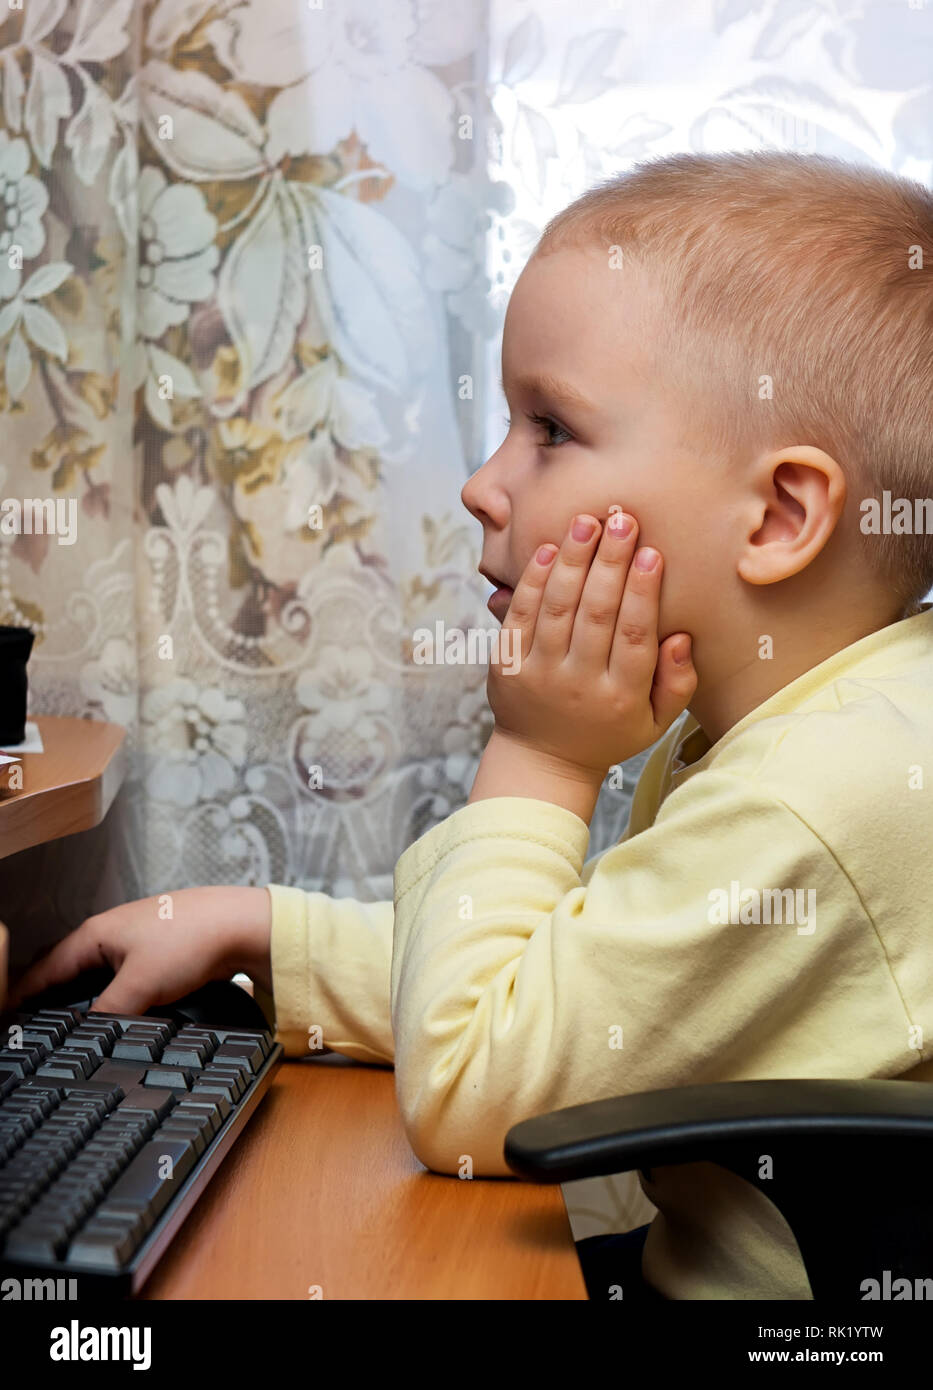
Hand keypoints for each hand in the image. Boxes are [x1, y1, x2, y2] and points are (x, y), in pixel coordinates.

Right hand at [6, 886, 272, 1015]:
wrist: (243, 925)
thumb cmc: (193, 939)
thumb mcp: (142, 984)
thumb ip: (109, 1012)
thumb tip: (88, 1036)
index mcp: (96, 934)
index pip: (45, 969)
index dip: (21, 995)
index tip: (6, 1018)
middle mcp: (111, 934)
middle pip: (66, 969)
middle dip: (46, 997)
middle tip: (31, 1027)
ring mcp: (135, 942)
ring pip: (94, 975)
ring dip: (80, 998)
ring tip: (65, 1027)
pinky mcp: (158, 953)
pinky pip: (121, 978)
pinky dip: (110, 995)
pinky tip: (113, 1013)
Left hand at [488, 509, 696, 775]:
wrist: (542, 760)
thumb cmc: (607, 731)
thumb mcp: (655, 722)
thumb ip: (677, 683)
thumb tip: (680, 637)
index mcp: (620, 697)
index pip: (634, 637)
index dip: (642, 593)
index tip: (651, 553)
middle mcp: (578, 683)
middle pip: (596, 614)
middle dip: (610, 563)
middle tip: (621, 520)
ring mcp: (538, 672)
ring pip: (557, 608)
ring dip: (571, 561)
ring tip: (585, 523)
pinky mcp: (507, 664)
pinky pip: (519, 616)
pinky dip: (533, 581)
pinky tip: (548, 549)